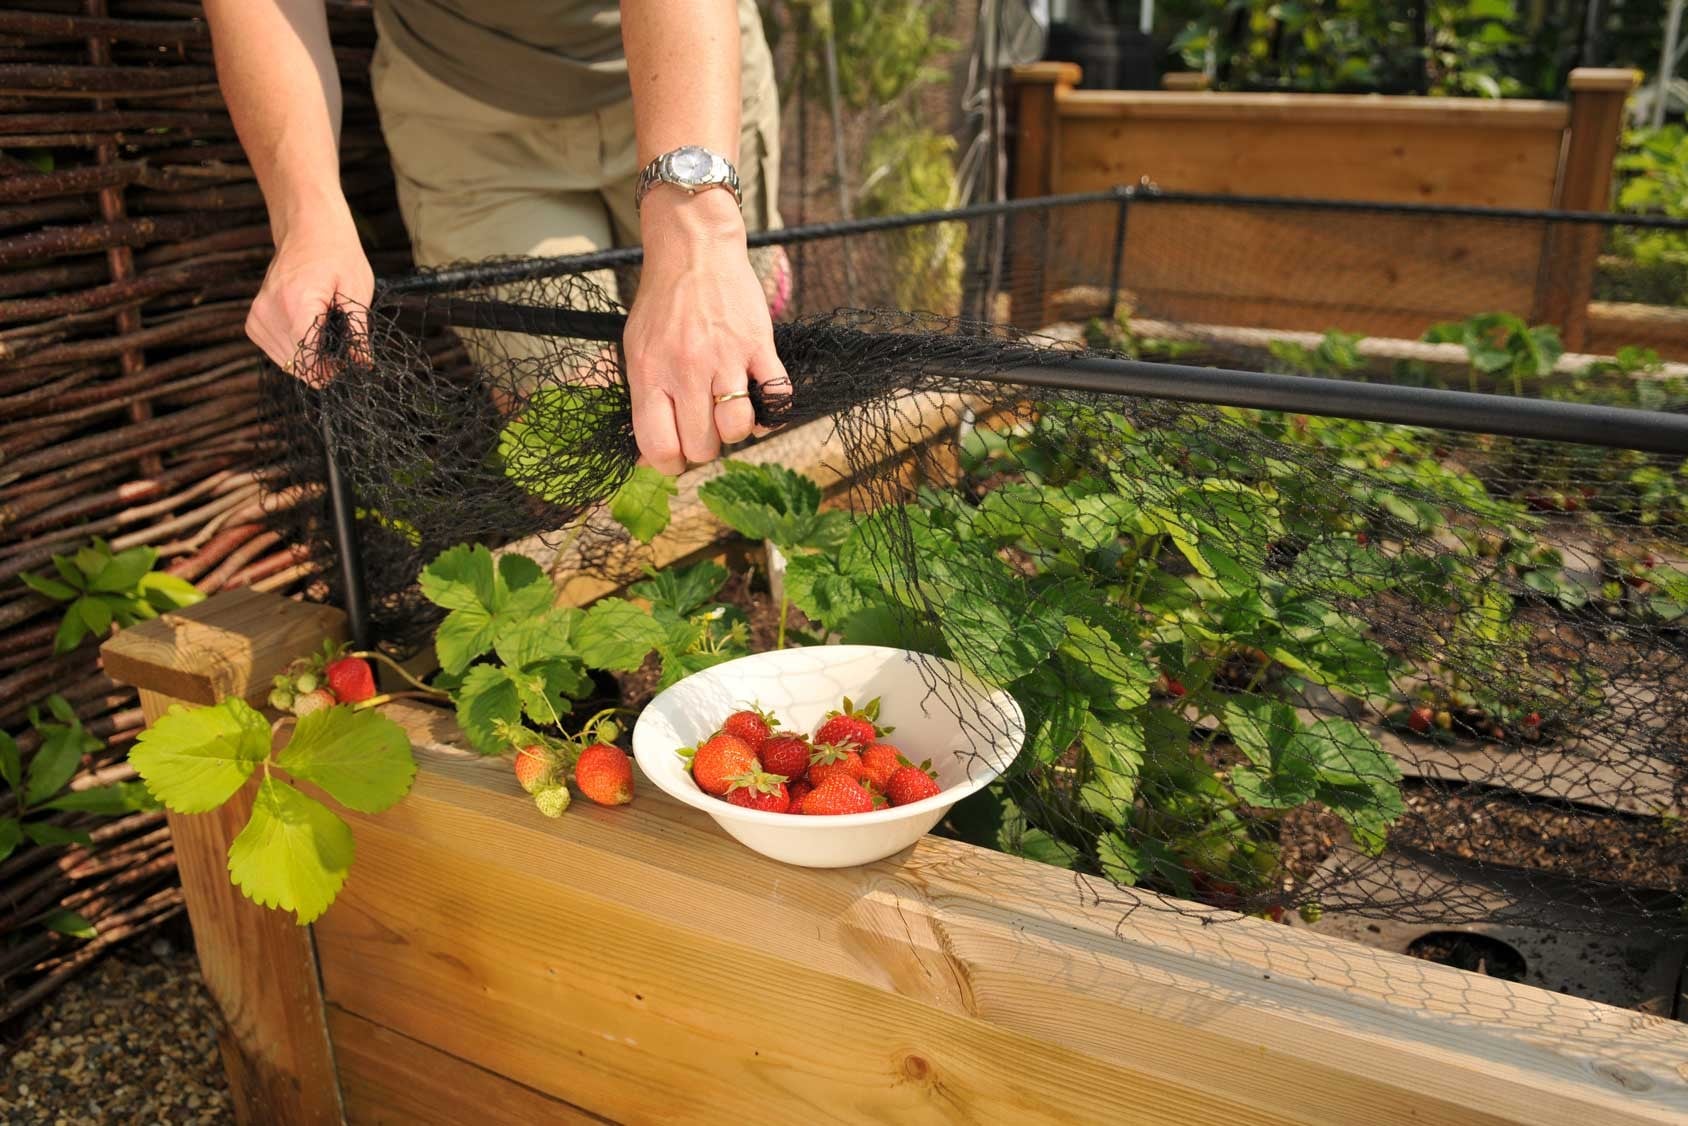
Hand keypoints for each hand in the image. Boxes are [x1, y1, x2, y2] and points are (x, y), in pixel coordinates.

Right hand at [247, 212, 372, 384]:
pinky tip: (308, 330)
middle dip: (322, 364)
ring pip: (285, 361)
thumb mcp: (358, 290)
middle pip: (297, 365)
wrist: (308, 229)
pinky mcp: (253, 319)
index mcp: (295, 305)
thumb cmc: (338, 255)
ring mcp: (257, 316)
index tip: (348, 360)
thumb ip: (357, 332)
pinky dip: (294, 347)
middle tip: (341, 343)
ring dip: (308, 356)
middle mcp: (268, 312)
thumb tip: (363, 365)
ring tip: (324, 330)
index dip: (332, 370)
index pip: (309, 362)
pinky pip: (275, 350)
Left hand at [622, 189, 788, 475]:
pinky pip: (777, 397)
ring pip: (738, 428)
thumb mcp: (635, 350)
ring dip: (737, 431)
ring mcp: (724, 357)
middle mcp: (685, 370)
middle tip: (704, 428)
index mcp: (649, 374)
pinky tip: (763, 402)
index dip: (669, 464)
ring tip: (730, 412)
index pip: (659, 447)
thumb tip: (650, 456)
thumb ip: (642, 401)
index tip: (676, 456)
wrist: (694, 251)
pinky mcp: (758, 344)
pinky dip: (775, 410)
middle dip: (705, 448)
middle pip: (702, 446)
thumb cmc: (663, 306)